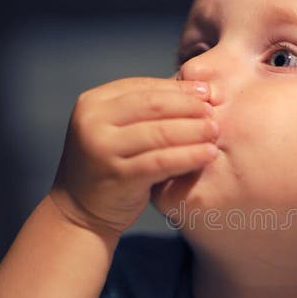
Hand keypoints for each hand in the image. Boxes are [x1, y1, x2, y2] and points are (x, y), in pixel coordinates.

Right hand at [50, 76, 217, 235]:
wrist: (81, 211)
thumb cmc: (110, 166)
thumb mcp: (117, 130)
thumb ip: (145, 110)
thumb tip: (196, 90)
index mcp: (93, 102)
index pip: (144, 87)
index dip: (179, 88)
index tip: (207, 92)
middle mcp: (92, 121)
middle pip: (153, 105)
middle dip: (189, 106)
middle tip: (214, 112)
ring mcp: (102, 148)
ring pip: (160, 133)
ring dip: (193, 130)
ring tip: (215, 132)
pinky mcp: (118, 175)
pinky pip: (162, 161)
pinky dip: (189, 156)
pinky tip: (208, 154)